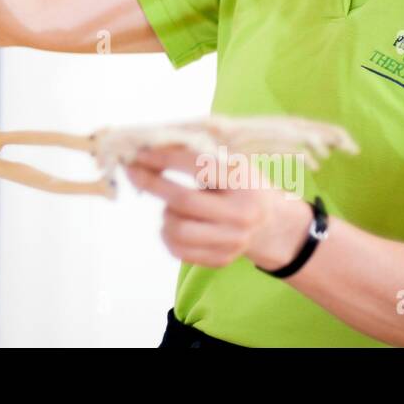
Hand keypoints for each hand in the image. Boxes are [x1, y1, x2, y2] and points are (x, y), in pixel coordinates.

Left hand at [124, 145, 312, 270]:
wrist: (270, 223)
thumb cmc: (241, 184)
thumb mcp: (231, 163)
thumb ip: (197, 154)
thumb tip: (151, 143)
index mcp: (244, 182)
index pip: (197, 167)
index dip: (164, 158)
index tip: (139, 151)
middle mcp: (241, 214)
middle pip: (183, 201)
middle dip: (151, 183)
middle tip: (132, 172)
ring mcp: (232, 241)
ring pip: (176, 228)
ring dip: (164, 213)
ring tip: (170, 205)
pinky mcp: (221, 259)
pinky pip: (178, 250)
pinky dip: (167, 234)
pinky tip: (174, 223)